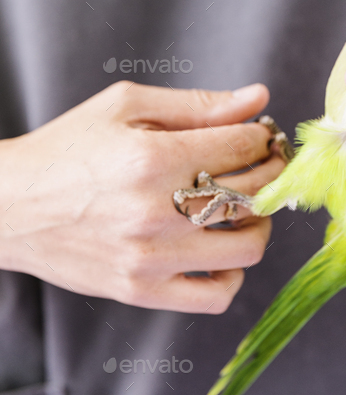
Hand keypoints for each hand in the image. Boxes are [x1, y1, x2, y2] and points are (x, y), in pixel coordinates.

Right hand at [0, 82, 282, 311]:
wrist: (9, 206)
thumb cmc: (67, 150)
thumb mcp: (126, 106)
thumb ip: (197, 104)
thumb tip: (258, 98)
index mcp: (154, 158)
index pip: (246, 145)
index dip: (262, 135)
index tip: (259, 134)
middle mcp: (157, 211)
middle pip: (254, 192)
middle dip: (269, 170)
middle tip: (259, 162)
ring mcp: (151, 258)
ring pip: (249, 246)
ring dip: (259, 221)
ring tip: (242, 205)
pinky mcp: (141, 292)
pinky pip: (217, 296)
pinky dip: (233, 273)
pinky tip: (219, 249)